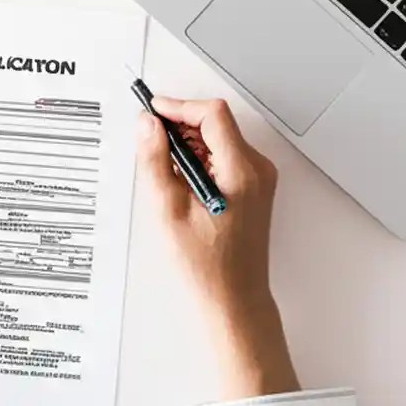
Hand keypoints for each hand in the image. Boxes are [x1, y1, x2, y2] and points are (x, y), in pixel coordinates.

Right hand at [137, 97, 298, 398]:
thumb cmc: (206, 266)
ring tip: (162, 166)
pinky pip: (223, 157)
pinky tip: (180, 180)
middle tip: (149, 138)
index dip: (179, 106)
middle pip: (216, 123)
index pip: (213, 114)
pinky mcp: (252, 188)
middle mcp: (256, 169)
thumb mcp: (170, 210)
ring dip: (188, 142)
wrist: (233, 299)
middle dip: (181, 124)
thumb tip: (148, 126)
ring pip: (219, 139)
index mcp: (241, 170)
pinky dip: (199, 158)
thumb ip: (157, 161)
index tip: (153, 111)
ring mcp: (257, 179)